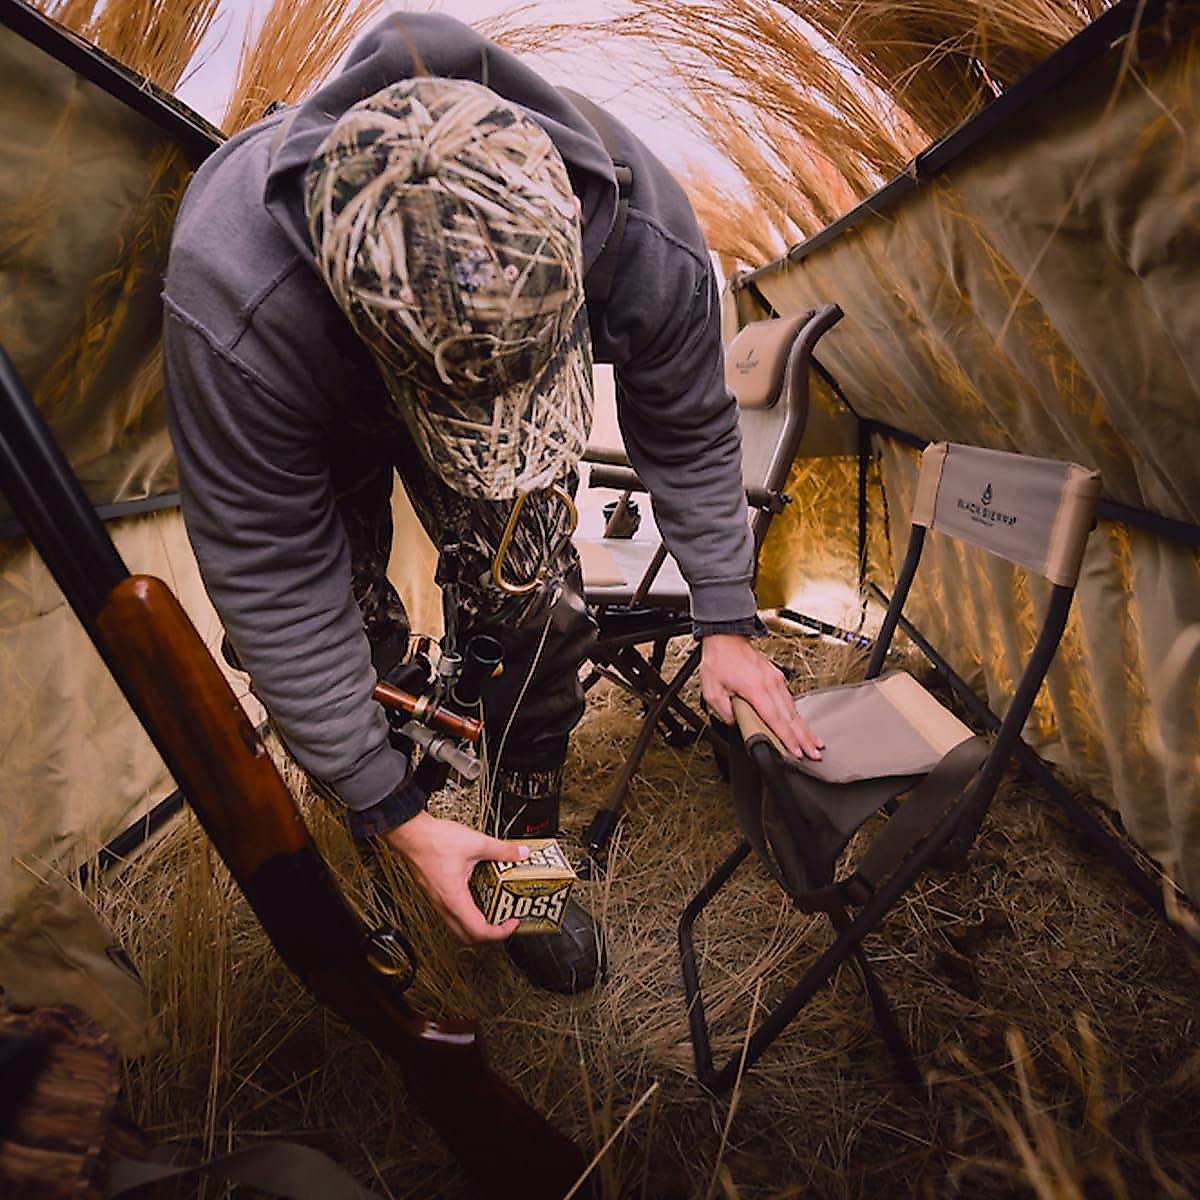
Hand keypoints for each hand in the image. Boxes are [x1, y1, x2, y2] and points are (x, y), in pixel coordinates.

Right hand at [382, 810, 526, 943]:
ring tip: (493, 911)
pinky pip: (451, 914)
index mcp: (454, 899)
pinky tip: (477, 896)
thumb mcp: (476, 843)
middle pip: (467, 937)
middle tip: (504, 922)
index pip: (479, 932)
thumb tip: (519, 853)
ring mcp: (437, 901)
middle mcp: (443, 905)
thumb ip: (501, 850)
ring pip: (457, 927)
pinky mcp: (434, 894)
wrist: (411, 833)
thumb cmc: (434, 840)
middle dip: (489, 934)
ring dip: (476, 925)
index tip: (511, 923)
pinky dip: (467, 914)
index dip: (499, 932)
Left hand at [699, 634, 822, 758]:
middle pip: (791, 716)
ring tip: (815, 743)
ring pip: (794, 708)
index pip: (775, 719)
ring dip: (805, 728)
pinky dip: (798, 715)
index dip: (787, 738)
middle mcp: (770, 684)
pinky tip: (802, 724)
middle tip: (815, 754)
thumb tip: (736, 723)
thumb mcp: (712, 690)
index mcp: (755, 688)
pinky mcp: (776, 676)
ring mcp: (775, 679)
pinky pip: (790, 699)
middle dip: (804, 738)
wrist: (725, 637)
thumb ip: (725, 711)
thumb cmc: (719, 660)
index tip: (796, 752)